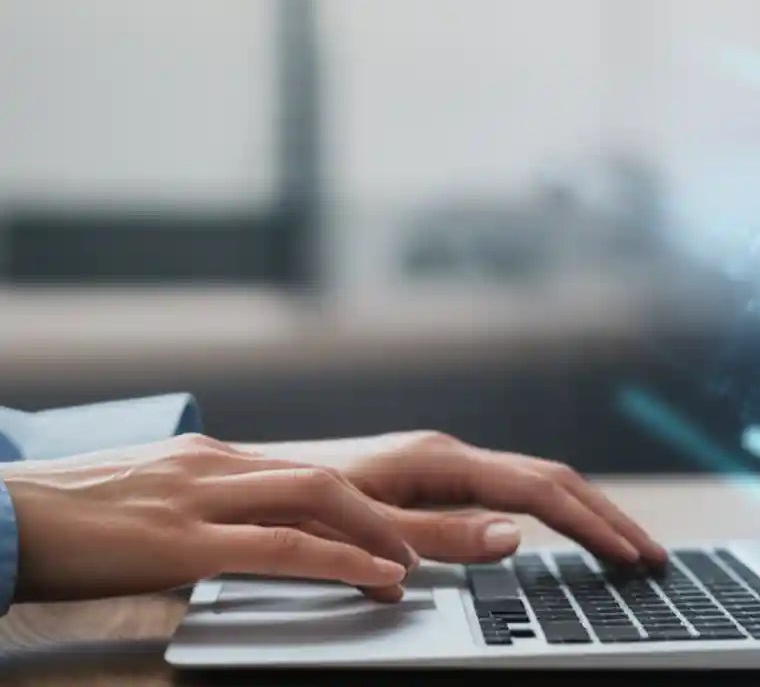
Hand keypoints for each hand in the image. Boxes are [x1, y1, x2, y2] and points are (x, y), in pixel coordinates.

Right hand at [1, 435, 418, 602]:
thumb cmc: (66, 520)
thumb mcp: (147, 503)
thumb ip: (199, 509)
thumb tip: (239, 533)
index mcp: (207, 458)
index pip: (302, 474)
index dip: (358, 504)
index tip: (392, 530)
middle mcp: (212, 466)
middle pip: (325, 478)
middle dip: (382, 514)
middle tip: (420, 547)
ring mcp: (198, 498)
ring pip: (315, 500)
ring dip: (375, 533)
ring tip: (410, 565)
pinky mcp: (180, 540)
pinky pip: (278, 546)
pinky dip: (337, 558)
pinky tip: (371, 574)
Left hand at [247, 431, 666, 568]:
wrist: (250, 479)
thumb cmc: (300, 502)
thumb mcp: (367, 526)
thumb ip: (441, 535)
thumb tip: (517, 536)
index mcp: (442, 461)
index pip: (541, 490)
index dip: (592, 524)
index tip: (632, 555)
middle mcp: (451, 453)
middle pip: (552, 478)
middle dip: (606, 516)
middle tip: (652, 556)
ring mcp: (445, 462)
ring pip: (535, 480)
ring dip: (586, 512)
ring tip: (624, 544)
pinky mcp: (434, 475)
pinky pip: (512, 487)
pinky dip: (553, 510)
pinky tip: (563, 530)